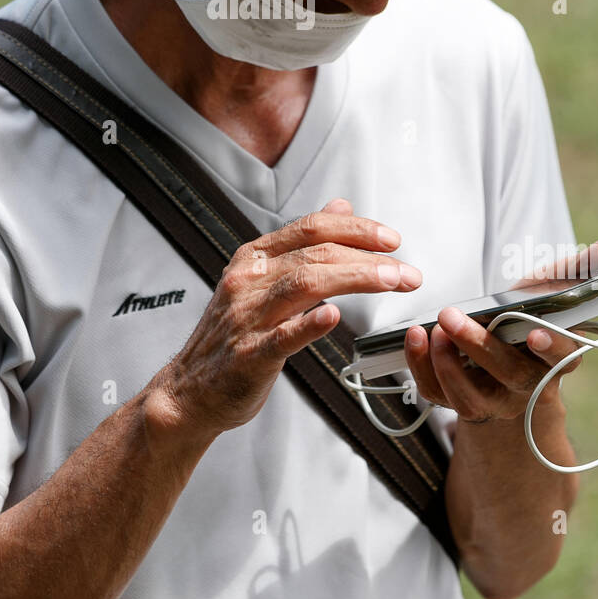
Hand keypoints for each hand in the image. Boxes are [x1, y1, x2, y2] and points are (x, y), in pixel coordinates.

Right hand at [155, 198, 421, 438]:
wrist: (191, 390)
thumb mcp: (263, 278)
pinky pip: (281, 336)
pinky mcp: (249, 355)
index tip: (392, 239)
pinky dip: (309, 324)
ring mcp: (247, 316)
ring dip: (355, 279)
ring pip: (305, 284)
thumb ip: (303, 244)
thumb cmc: (232, 335)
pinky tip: (334, 317)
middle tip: (406, 270)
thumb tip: (340, 207)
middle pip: (315, 253)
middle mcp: (249, 280)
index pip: (310, 228)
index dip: (356, 229)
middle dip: (369, 257)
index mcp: (254, 258)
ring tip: (391, 282)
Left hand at [405, 235, 597, 423]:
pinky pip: (438, 395)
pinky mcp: (459, 402)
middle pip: (508, 374)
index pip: (564, 359)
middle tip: (451, 316)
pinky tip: (415, 338)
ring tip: (432, 328)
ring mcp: (493, 400)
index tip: (537, 332)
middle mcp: (528, 385)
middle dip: (480, 346)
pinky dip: (424, 369)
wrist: (509, 359)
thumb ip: (587, 267)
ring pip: (470, 397)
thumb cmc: (536, 315)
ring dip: (447, 364)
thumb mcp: (557, 289)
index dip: (553, 349)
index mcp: (559, 358)